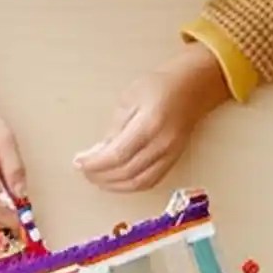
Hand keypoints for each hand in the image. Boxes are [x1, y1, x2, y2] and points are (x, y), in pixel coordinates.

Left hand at [75, 43, 228, 191]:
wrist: (192, 87)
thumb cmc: (160, 86)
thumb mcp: (129, 98)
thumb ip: (114, 127)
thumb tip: (98, 153)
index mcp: (150, 123)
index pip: (118, 154)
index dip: (96, 163)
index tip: (79, 162)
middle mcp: (162, 143)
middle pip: (127, 172)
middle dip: (101, 175)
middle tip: (84, 170)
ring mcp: (171, 154)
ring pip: (139, 182)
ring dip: (114, 185)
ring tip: (96, 178)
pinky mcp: (174, 160)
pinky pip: (150, 181)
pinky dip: (130, 185)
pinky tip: (116, 180)